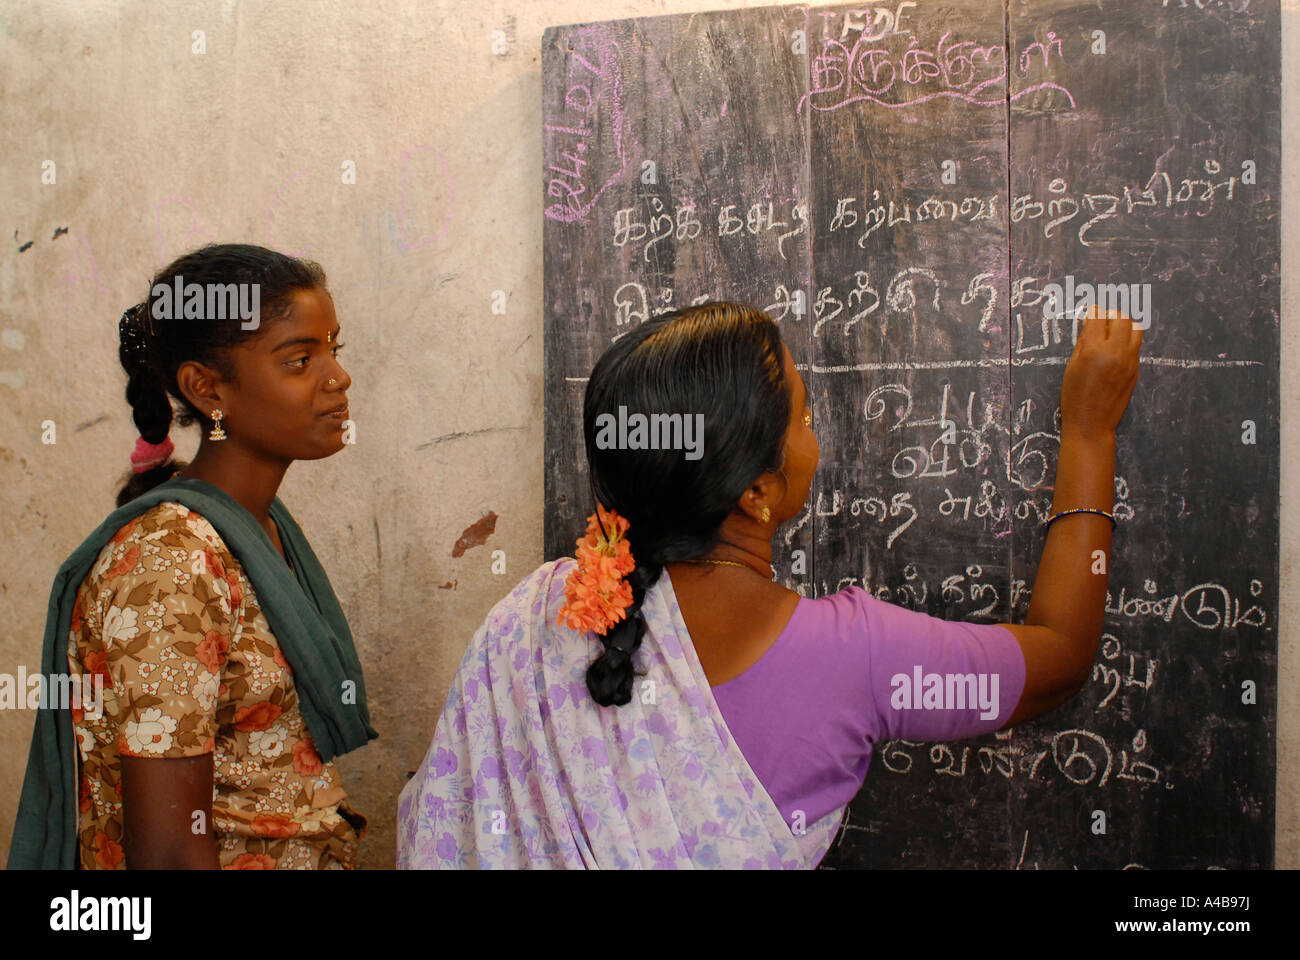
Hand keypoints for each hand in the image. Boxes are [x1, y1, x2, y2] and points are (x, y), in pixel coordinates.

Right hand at [1059, 307, 1142, 440]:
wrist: (1092, 423)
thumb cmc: (1075, 397)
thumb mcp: (1072, 367)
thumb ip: (1083, 343)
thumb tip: (1090, 325)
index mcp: (1094, 350)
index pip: (1098, 318)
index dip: (1093, 312)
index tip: (1091, 312)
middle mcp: (1115, 352)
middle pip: (1121, 318)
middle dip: (1110, 315)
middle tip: (1101, 321)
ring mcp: (1129, 360)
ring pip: (1135, 328)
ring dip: (1124, 325)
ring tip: (1112, 333)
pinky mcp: (1136, 369)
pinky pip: (1135, 345)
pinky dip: (1127, 340)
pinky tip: (1115, 349)